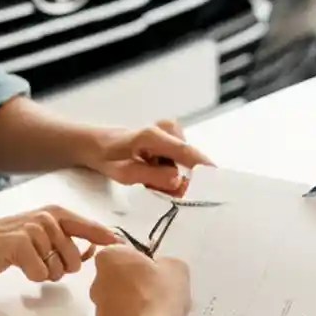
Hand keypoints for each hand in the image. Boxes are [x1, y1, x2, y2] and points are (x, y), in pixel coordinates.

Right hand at [0, 205, 119, 282]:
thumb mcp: (35, 234)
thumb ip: (62, 239)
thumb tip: (91, 252)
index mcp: (54, 213)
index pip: (90, 227)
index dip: (107, 240)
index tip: (123, 247)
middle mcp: (47, 217)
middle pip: (76, 258)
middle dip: (61, 269)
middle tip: (38, 262)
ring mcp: (34, 229)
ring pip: (59, 269)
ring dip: (44, 273)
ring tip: (24, 262)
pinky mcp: (21, 245)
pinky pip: (41, 274)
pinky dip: (31, 277)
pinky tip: (15, 265)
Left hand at [83, 120, 213, 196]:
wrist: (95, 142)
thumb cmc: (106, 157)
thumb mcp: (124, 173)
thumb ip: (153, 177)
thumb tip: (180, 180)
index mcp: (153, 136)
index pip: (187, 153)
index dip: (205, 168)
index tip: (220, 182)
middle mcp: (166, 128)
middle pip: (186, 161)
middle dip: (177, 179)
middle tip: (155, 187)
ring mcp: (170, 130)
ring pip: (182, 163)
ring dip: (169, 175)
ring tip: (147, 178)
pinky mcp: (171, 135)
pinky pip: (177, 160)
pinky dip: (166, 170)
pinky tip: (150, 170)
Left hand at [89, 245, 190, 315]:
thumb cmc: (160, 293)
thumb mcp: (175, 267)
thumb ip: (163, 263)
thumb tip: (160, 270)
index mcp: (109, 257)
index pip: (118, 250)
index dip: (136, 257)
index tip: (152, 266)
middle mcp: (97, 281)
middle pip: (115, 276)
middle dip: (132, 280)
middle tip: (155, 288)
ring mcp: (99, 308)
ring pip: (116, 299)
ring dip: (131, 302)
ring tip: (154, 310)